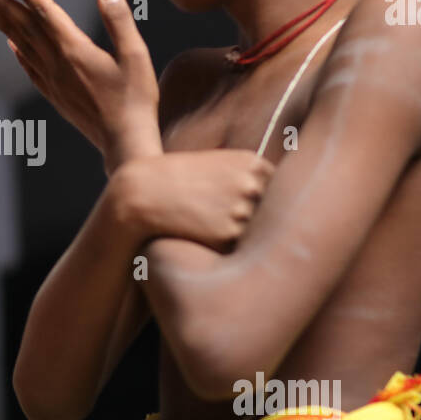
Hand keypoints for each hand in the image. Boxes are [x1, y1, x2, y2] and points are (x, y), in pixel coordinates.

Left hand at [0, 0, 160, 172]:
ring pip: (23, 46)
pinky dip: (18, 53)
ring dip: (4, 26)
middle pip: (26, 27)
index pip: (45, 12)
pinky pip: (30, 69)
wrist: (124, 141)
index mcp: (75, 49)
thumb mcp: (135, 54)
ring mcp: (54, 81)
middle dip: (4, 6)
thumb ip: (119, 19)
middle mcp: (58, 63)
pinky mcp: (56, 96)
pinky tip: (12, 46)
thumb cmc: (136, 98)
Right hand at [111, 149, 274, 251]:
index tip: (238, 208)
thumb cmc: (177, 182)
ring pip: (258, 238)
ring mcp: (243, 211)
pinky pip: (239, 254)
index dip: (259, 206)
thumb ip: (248, 180)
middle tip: (226, 225)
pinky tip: (205, 242)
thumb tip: (280, 204)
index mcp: (254, 165)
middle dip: (257, 225)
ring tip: (212, 233)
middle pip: (273, 217)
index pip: (278, 195)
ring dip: (244, 243)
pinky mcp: (228, 237)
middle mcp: (254, 186)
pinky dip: (227, 255)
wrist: (140, 194)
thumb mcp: (216, 166)